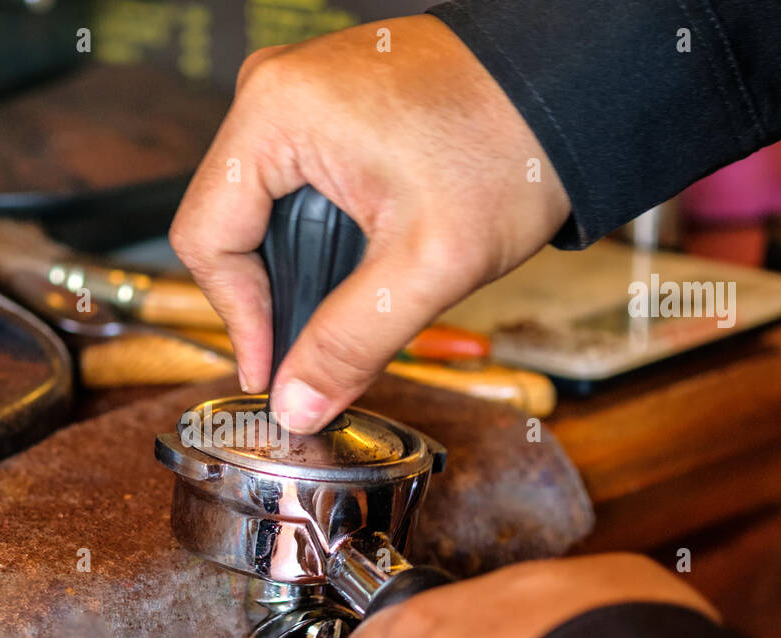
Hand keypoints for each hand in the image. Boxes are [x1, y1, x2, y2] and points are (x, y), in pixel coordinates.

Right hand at [169, 14, 570, 432]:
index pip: (206, 240)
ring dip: (298, 270)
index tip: (275, 374)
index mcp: (274, 113)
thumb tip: (295, 405)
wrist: (574, 88)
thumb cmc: (512, 147)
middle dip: (272, 298)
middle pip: (228, 227)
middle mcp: (272, 90)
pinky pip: (292, 185)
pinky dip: (319, 236)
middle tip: (316, 355)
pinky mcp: (327, 104)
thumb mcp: (428, 265)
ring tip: (352, 309)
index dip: (237, 320)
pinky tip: (363, 264)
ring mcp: (299, 92)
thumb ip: (351, 343)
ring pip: (260, 212)